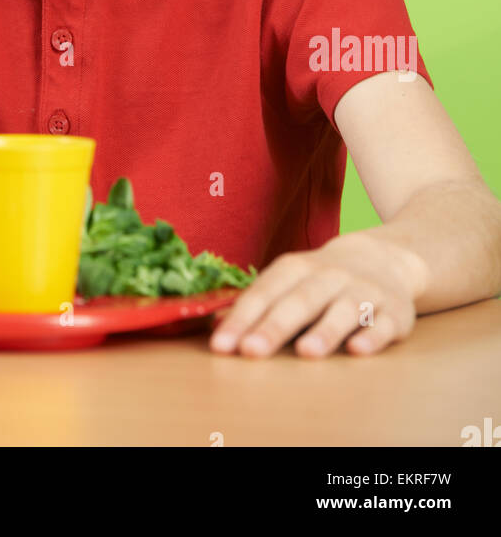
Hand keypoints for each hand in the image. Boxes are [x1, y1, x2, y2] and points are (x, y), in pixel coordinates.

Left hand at [208, 230, 424, 358]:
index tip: (221, 345)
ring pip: (344, 310)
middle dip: (275, 326)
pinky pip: (383, 324)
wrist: (385, 258)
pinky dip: (372, 336)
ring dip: (325, 331)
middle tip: (251, 351)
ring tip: (306, 352)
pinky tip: (358, 350)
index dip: (243, 318)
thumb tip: (214, 327)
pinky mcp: (395, 312)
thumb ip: (257, 304)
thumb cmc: (322, 279)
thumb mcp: (289, 280)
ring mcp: (364, 292)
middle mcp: (330, 276)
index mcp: (297, 268)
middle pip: (300, 300)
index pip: (266, 291)